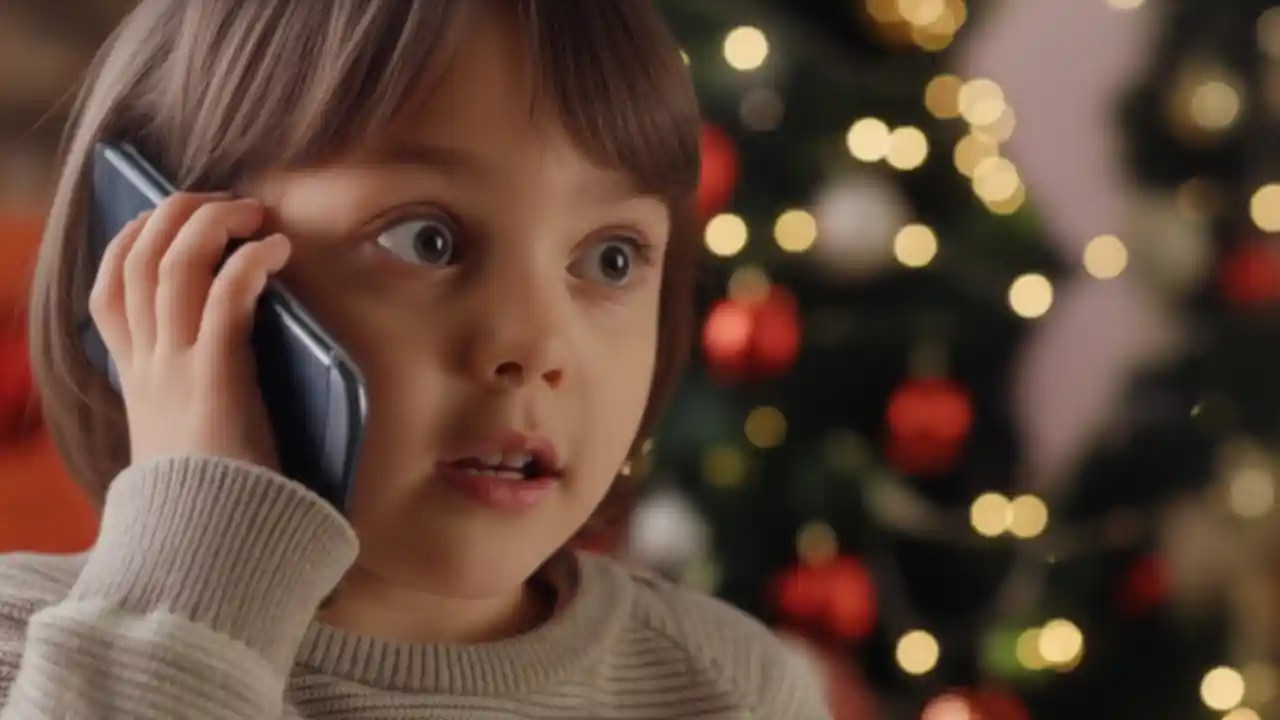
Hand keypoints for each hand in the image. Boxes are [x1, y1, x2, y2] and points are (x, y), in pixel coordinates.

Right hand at [88, 192, 291, 470]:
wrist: (206, 546)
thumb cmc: (214, 494)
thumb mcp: (186, 436)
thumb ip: (192, 394)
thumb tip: (235, 362)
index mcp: (136, 377)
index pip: (108, 290)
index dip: (130, 240)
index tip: (165, 218)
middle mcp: (146, 363)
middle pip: (138, 258)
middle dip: (178, 213)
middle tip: (227, 202)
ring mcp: (173, 365)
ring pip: (172, 262)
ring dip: (213, 222)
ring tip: (255, 212)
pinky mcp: (213, 375)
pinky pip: (223, 295)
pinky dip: (249, 260)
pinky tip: (277, 248)